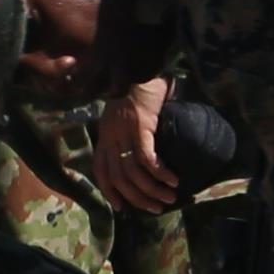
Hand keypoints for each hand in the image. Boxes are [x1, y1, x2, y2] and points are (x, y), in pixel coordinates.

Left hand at [88, 73, 177, 216]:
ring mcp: (123, 133)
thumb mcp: (124, 116)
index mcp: (104, 136)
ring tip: (170, 198)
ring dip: (152, 189)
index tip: (123, 207)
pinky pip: (147, 157)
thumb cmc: (136, 90)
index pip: (101, 171)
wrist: (137, 65)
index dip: (110, 192)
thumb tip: (146, 153)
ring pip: (133, 172)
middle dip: (137, 198)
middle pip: (119, 178)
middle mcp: (110, 137)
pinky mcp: (139, 127)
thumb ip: (128, 134)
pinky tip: (172, 180)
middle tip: (157, 208)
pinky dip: (160, 172)